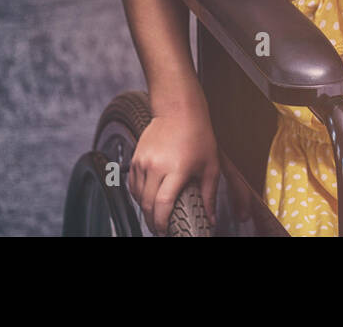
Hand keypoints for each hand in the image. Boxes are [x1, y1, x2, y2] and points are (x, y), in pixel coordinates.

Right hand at [128, 100, 220, 234]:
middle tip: (161, 229)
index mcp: (176, 169)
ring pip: (137, 196)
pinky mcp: (135, 158)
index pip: (163, 204)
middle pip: (147, 204)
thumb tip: (211, 218)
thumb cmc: (198, 135)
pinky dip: (138, 196)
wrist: (178, 110)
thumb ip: (209, 195)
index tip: (166, 231)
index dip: (162, 222)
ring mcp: (142, 162)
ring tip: (156, 216)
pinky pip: (132, 184)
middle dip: (153, 222)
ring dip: (145, 209)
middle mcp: (155, 166)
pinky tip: (148, 199)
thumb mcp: (210, 166)